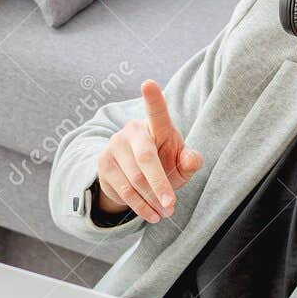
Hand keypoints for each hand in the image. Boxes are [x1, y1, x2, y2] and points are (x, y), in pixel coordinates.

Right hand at [94, 80, 202, 222]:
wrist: (134, 177)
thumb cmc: (165, 163)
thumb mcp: (181, 163)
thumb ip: (190, 161)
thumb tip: (193, 160)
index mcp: (156, 126)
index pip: (156, 112)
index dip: (153, 98)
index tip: (148, 84)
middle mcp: (132, 131)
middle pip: (146, 159)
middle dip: (160, 185)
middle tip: (171, 206)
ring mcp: (114, 147)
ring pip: (134, 180)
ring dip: (151, 201)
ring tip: (164, 213)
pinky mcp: (104, 165)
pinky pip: (123, 191)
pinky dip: (139, 206)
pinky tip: (151, 214)